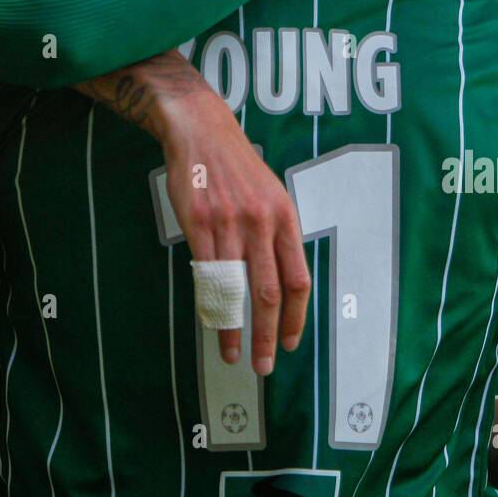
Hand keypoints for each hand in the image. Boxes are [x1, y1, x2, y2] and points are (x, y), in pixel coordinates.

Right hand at [158, 91, 309, 375]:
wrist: (202, 131)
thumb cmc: (238, 167)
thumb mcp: (271, 195)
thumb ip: (277, 236)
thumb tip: (283, 285)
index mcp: (285, 217)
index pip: (298, 279)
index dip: (295, 317)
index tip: (289, 343)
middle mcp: (261, 222)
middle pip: (268, 292)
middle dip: (266, 336)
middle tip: (263, 365)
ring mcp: (229, 223)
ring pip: (235, 288)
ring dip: (234, 328)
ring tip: (233, 353)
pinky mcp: (199, 222)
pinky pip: (206, 272)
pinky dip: (209, 302)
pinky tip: (210, 320)